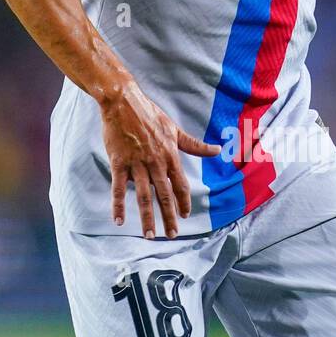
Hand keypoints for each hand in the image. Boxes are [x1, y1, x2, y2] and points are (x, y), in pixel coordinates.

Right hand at [100, 82, 220, 236]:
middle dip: (169, 216)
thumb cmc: (149, 114)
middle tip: (172, 235)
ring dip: (147, 217)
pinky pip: (118, 188)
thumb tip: (217, 150)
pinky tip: (118, 220)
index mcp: (170, 156)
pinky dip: (118, 205)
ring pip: (144, 196)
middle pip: (164, 195)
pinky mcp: (119, 162)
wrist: (123, 101)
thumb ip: (194, 145)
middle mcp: (156, 163)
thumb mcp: (175, 129)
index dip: (183, 201)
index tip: (185, 215)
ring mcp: (137, 164)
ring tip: (150, 235)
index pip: (180, 184)